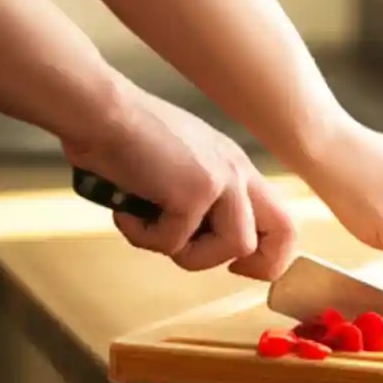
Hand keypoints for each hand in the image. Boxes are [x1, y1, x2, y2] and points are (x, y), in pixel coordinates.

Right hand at [63, 81, 294, 279]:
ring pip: (232, 248)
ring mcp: (222, 180)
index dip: (268, 253)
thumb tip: (196, 242)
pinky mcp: (195, 191)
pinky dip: (143, 236)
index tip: (238, 267)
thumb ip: (198, 197)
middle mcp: (237, 172)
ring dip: (185, 252)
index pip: (281, 217)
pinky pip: (175, 242)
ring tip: (149, 227)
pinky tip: (124, 209)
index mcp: (235, 167)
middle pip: (284, 232)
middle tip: (233, 272)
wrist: (97, 109)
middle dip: (262, 265)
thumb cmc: (123, 138)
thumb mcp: (178, 166)